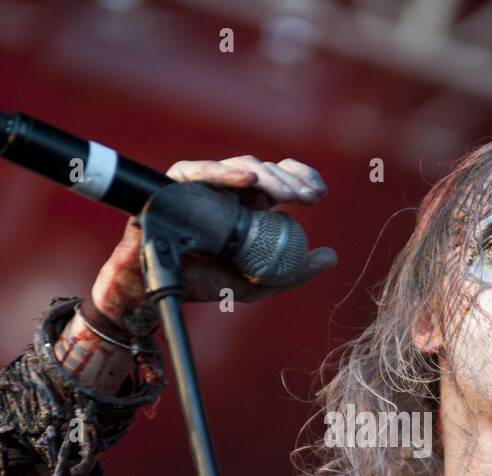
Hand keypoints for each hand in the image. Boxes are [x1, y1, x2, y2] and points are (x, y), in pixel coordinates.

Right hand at [89, 156, 336, 322]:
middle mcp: (228, 189)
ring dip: (269, 177)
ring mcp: (203, 183)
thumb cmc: (205, 282)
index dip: (300, 178)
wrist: (161, 292)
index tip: (319, 193)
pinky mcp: (177, 183)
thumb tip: (330, 256)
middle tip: (310, 196)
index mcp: (248, 205)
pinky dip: (225, 174)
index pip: (278, 179)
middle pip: (264, 170)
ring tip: (288, 194)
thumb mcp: (257, 282)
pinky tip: (250, 180)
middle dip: (291, 179)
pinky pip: (201, 170)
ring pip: (240, 167)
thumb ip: (293, 272)